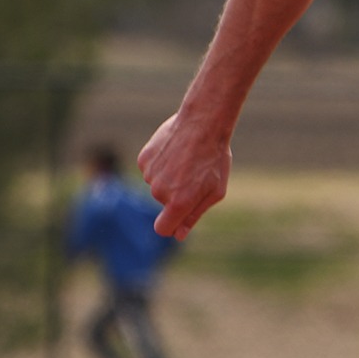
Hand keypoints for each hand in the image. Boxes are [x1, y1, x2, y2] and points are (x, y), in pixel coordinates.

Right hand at [138, 113, 232, 239]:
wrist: (203, 122)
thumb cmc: (214, 157)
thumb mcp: (215, 190)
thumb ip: (194, 215)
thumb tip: (179, 235)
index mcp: (179, 203)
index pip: (162, 229)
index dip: (171, 225)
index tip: (179, 217)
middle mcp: (160, 192)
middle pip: (164, 203)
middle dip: (178, 194)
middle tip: (195, 174)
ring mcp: (149, 175)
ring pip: (157, 185)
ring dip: (169, 177)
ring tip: (187, 160)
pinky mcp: (143, 159)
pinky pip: (150, 169)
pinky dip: (161, 163)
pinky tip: (175, 151)